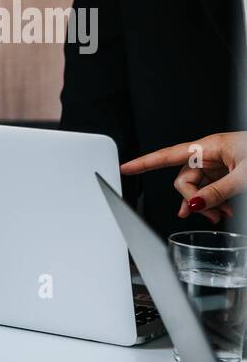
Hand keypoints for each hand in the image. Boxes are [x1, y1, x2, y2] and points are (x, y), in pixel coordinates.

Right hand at [120, 131, 246, 224]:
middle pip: (185, 178)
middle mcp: (212, 153)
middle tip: (206, 213)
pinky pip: (213, 190)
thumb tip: (196, 203)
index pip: (168, 155)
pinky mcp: (230, 173)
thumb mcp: (244, 177)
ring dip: (207, 204)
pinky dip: (217, 202)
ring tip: (221, 215)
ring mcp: (221, 164)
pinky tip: (225, 211)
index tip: (126, 168)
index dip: (144, 163)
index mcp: (211, 146)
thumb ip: (218, 191)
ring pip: (199, 187)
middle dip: (193, 198)